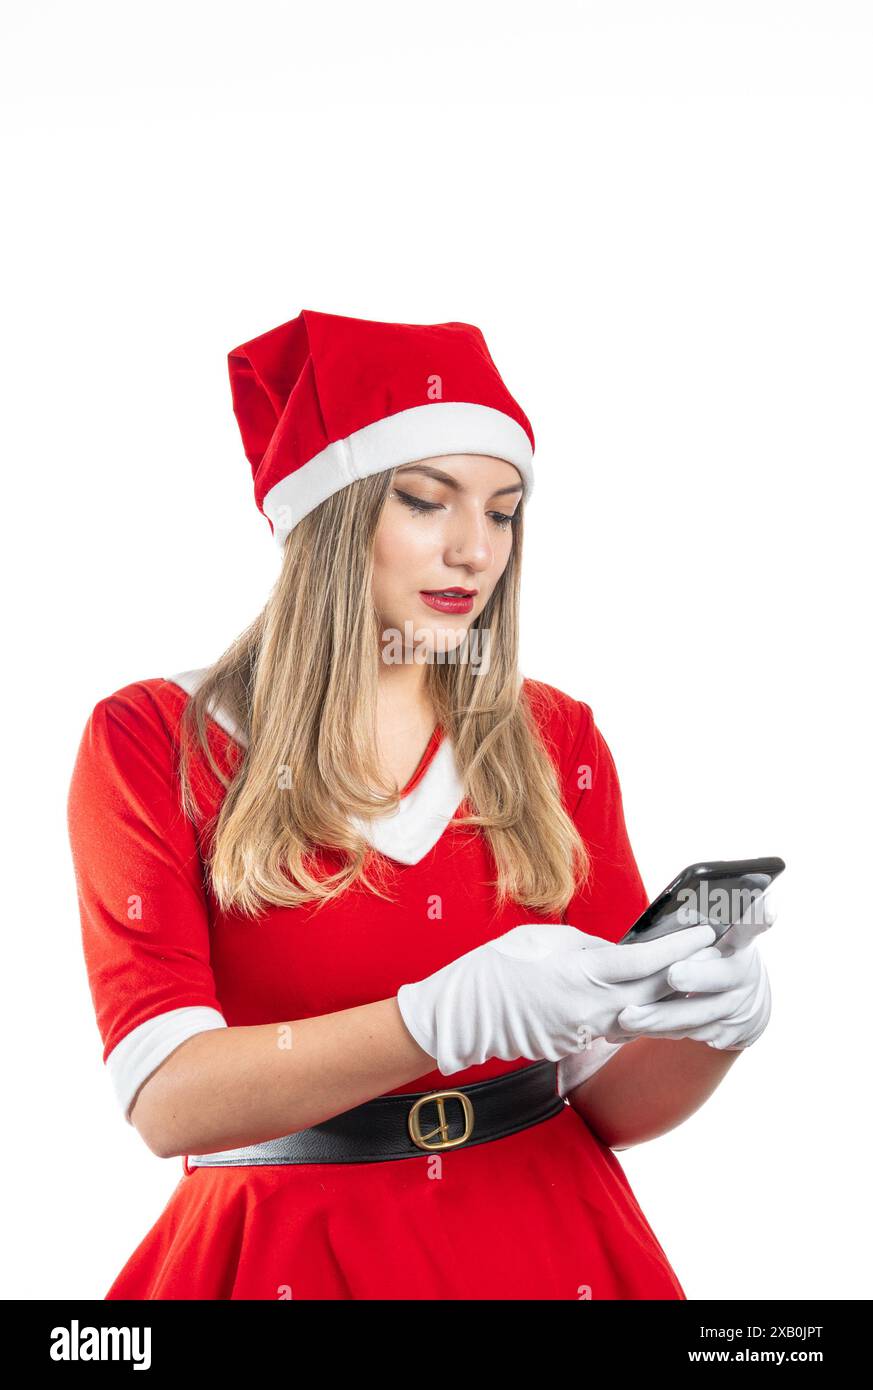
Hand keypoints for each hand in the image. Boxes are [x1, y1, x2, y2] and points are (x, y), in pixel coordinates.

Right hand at [396, 920, 716, 1075]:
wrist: (464, 1015)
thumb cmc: (498, 967)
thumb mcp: (546, 940)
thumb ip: (588, 947)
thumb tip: (618, 954)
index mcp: (582, 973)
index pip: (644, 960)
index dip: (679, 946)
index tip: (705, 933)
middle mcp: (591, 1008)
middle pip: (655, 993)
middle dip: (688, 974)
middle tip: (718, 957)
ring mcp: (585, 1032)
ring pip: (641, 1016)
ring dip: (670, 1001)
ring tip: (697, 983)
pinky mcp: (577, 1045)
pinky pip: (616, 1028)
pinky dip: (637, 1016)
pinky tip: (654, 1005)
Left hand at [615, 893, 776, 1050]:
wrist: (746, 1000)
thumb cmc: (714, 954)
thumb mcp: (717, 936)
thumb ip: (699, 926)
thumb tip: (677, 906)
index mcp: (740, 943)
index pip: (751, 927)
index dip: (759, 918)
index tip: (767, 909)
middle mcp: (743, 976)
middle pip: (720, 977)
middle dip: (696, 976)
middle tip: (673, 974)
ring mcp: (736, 1008)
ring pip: (696, 1015)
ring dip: (660, 1017)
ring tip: (627, 1017)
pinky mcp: (725, 1034)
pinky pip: (685, 1034)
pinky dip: (656, 1032)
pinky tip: (626, 1033)